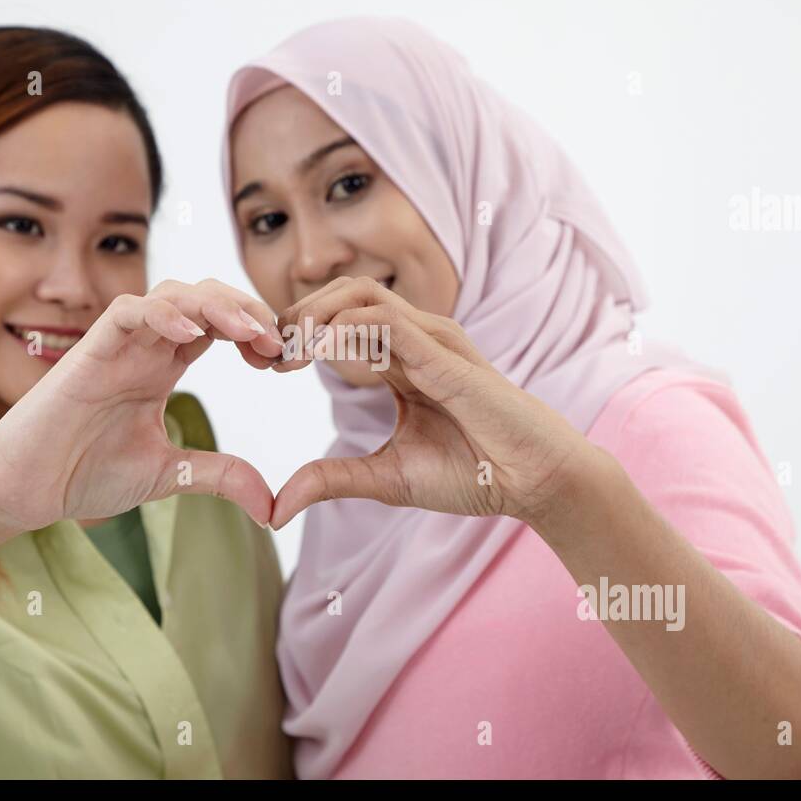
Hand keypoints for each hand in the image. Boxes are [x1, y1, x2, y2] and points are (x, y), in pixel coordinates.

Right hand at [0, 279, 285, 531]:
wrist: (25, 488)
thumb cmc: (82, 472)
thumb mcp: (170, 474)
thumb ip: (219, 476)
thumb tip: (271, 505)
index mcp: (162, 367)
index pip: (218, 326)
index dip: (254, 331)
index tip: (281, 357)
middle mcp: (144, 347)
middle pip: (204, 298)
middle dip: (246, 309)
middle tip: (276, 340)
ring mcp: (118, 345)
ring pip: (172, 293)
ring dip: (216, 304)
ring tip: (249, 331)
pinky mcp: (89, 349)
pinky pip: (129, 310)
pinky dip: (163, 313)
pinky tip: (193, 335)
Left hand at [269, 276, 593, 528]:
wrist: (533, 483)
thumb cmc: (474, 474)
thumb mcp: (385, 479)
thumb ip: (331, 480)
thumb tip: (276, 506)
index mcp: (401, 360)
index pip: (338, 322)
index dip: (297, 336)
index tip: (267, 367)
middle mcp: (417, 339)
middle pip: (342, 295)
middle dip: (296, 316)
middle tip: (267, 354)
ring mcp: (433, 340)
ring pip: (360, 294)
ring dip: (314, 314)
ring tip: (288, 351)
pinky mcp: (446, 354)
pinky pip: (387, 321)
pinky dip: (345, 327)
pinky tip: (316, 351)